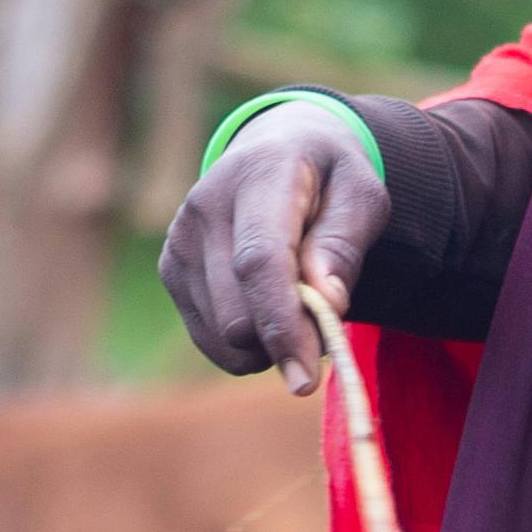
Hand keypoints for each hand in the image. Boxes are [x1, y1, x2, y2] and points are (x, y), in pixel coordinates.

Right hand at [155, 100, 384, 395]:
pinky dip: (246, 346)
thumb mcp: (360, 195)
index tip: (306, 381)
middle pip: (237, 314)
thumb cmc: (328, 179)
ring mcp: (180, 238)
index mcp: (259, 174)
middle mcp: (206, 204)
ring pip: (222, 336)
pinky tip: (267, 311)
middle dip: (287, 341)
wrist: (277, 150)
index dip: (282, 323)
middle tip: (325, 327)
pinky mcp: (170, 267)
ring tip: (299, 308)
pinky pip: (209, 340)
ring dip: (268, 345)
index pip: (260, 260)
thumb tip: (326, 302)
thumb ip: (344, 244)